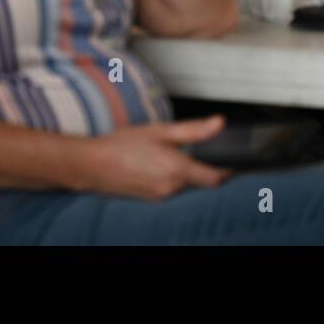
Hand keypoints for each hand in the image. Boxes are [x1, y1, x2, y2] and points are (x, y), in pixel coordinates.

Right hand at [78, 115, 231, 199]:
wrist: (92, 165)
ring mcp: (161, 196)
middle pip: (200, 182)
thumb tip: (219, 123)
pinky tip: (154, 164)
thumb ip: (193, 130)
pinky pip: (169, 189)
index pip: (215, 179)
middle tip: (193, 150)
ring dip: (184, 173)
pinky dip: (169, 178)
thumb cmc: (123, 145)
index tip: (231, 164)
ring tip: (167, 154)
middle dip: (201, 169)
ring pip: (184, 186)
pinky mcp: (151, 199)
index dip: (226, 172)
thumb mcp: (160, 130)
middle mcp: (172, 188)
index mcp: (178, 170)